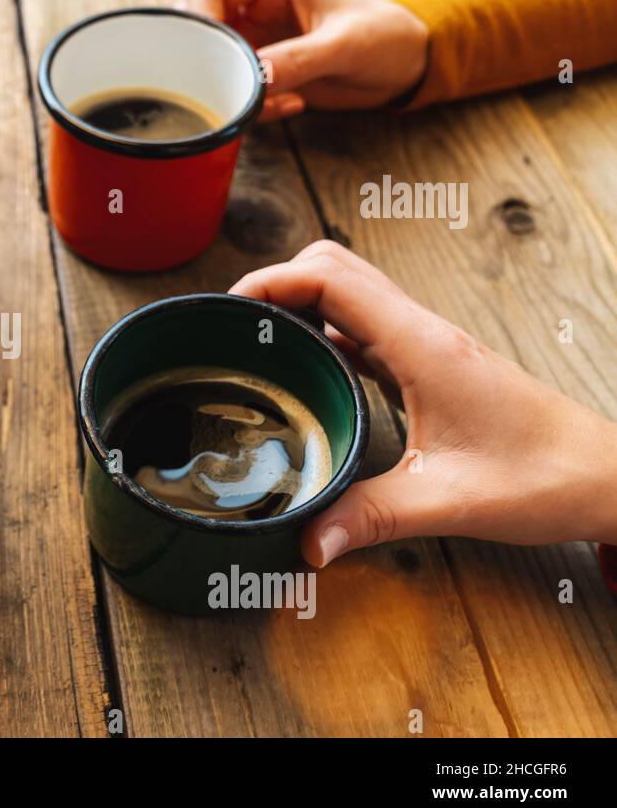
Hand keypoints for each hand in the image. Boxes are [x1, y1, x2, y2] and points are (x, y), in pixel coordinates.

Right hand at [181, 0, 429, 119]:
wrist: (405, 65)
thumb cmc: (385, 38)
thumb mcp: (346, 46)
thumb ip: (298, 59)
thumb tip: (254, 78)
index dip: (198, 21)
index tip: (211, 59)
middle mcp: (255, 7)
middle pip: (197, 27)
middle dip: (211, 64)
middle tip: (237, 87)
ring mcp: (254, 40)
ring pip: (209, 63)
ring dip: (232, 91)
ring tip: (273, 101)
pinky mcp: (259, 71)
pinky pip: (232, 89)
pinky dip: (252, 106)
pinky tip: (290, 106)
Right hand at [230, 241, 616, 565]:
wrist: (606, 476)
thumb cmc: (545, 476)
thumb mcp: (449, 502)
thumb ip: (371, 518)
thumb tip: (307, 542)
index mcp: (420, 346)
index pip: (331, 278)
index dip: (271, 281)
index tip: (229, 310)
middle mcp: (421, 333)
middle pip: (334, 266)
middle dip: (275, 281)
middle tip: (233, 325)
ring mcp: (426, 346)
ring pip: (350, 291)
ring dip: (299, 301)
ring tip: (256, 342)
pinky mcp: (429, 366)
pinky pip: (364, 328)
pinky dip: (325, 332)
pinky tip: (306, 371)